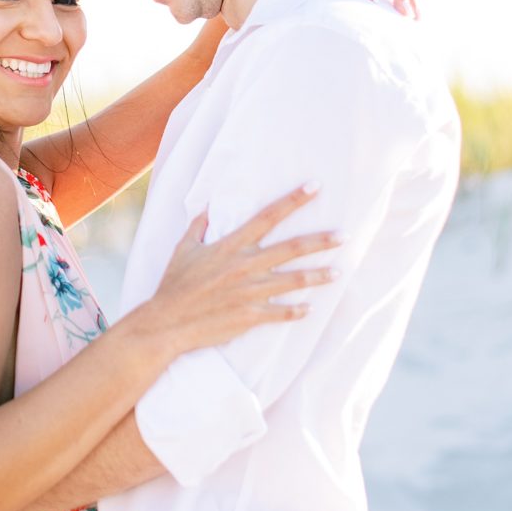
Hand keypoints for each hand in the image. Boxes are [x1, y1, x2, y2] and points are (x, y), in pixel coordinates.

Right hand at [138, 183, 340, 358]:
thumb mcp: (184, 249)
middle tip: (344, 235)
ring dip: (318, 276)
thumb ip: (198, 226)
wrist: (167, 322)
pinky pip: (281, 312)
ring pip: (294, 280)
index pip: (268, 216)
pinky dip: (297, 311)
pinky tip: (310, 309)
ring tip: (338, 272)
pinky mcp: (251, 316)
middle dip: (321, 241)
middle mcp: (246, 266)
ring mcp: (251, 292)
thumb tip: (208, 208)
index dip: (293, 200)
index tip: (315, 187)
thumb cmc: (174, 285)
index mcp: (231, 246)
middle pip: (292, 249)